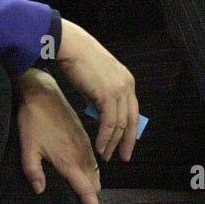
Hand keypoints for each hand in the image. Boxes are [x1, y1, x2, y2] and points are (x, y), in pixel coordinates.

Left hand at [16, 69, 102, 203]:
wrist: (43, 95)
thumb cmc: (33, 122)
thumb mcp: (27, 147)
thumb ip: (33, 170)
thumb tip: (40, 190)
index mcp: (68, 160)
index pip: (86, 191)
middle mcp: (81, 154)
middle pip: (94, 184)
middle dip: (93, 200)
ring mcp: (84, 144)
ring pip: (95, 172)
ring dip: (93, 186)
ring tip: (86, 198)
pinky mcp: (84, 136)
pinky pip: (93, 161)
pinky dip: (92, 173)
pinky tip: (84, 175)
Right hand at [55, 19, 138, 160]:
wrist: (71, 46)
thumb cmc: (79, 60)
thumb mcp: (97, 80)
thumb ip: (102, 95)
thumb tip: (100, 111)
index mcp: (127, 81)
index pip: (133, 111)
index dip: (131, 130)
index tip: (126, 145)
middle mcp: (127, 85)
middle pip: (131, 120)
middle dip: (127, 141)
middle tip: (123, 157)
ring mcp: (119, 90)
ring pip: (120, 124)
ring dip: (113, 143)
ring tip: (106, 155)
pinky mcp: (108, 94)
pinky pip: (109, 123)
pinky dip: (105, 137)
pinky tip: (100, 146)